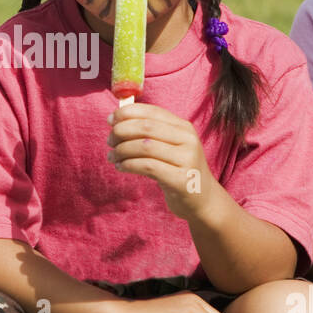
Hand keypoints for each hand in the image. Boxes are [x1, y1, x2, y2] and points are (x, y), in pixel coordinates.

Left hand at [107, 103, 215, 220]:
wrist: (202, 200)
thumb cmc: (178, 170)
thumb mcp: (169, 147)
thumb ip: (149, 133)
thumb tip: (116, 119)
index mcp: (183, 127)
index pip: (152, 112)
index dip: (127, 113)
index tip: (110, 120)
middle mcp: (188, 139)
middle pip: (146, 127)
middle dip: (121, 131)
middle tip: (109, 140)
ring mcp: (186, 159)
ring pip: (144, 147)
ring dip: (121, 150)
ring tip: (112, 156)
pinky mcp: (181, 179)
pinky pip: (147, 166)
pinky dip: (128, 165)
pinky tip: (121, 167)